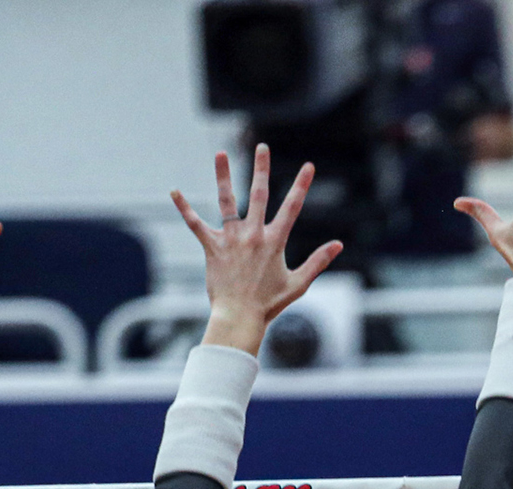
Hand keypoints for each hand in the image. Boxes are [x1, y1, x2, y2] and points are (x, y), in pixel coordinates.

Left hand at [170, 145, 342, 355]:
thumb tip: (338, 245)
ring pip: (227, 201)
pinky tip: (174, 191)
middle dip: (262, 168)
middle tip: (262, 147)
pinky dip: (185, 208)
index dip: (302, 185)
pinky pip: (195, 224)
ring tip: (220, 153)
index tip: (308, 166)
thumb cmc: (270, 303)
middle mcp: (253, 234)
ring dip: (223, 175)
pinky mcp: (212, 247)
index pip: (292, 207)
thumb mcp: (299, 283)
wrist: (239, 316)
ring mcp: (231, 239)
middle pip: (259, 194)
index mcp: (275, 241)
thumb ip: (318, 261)